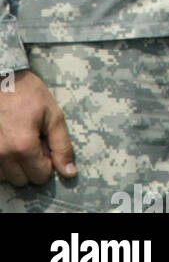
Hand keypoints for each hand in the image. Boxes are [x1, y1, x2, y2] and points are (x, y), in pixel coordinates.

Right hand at [0, 69, 75, 187]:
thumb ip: (62, 145)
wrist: (3, 81)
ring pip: (7, 177)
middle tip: (32, 141)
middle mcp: (2, 155)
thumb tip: (69, 172)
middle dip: (31, 165)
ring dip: (15, 165)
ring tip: (18, 140)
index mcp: (23, 147)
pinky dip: (3, 162)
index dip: (48, 162)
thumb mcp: (53, 115)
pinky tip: (8, 143)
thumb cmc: (30, 95)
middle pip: (22, 180)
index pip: (41, 176)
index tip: (45, 144)